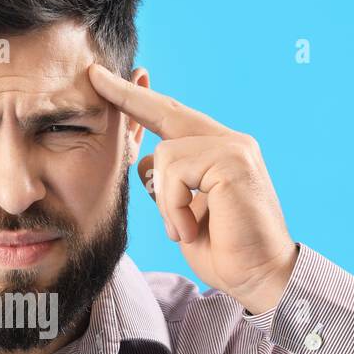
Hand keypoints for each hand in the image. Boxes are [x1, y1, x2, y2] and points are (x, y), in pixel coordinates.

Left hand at [87, 63, 296, 313]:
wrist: (259, 277)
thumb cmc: (225, 251)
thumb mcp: (183, 213)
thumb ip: (167, 183)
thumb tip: (143, 162)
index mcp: (218, 151)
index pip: (172, 118)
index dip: (138, 100)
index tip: (105, 80)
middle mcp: (229, 142)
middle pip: (167, 111)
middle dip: (127, 95)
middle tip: (94, 76)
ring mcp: (234, 148)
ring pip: (165, 155)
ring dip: (164, 201)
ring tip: (184, 230)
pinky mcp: (233, 162)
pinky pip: (176, 173)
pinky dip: (173, 208)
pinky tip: (191, 230)